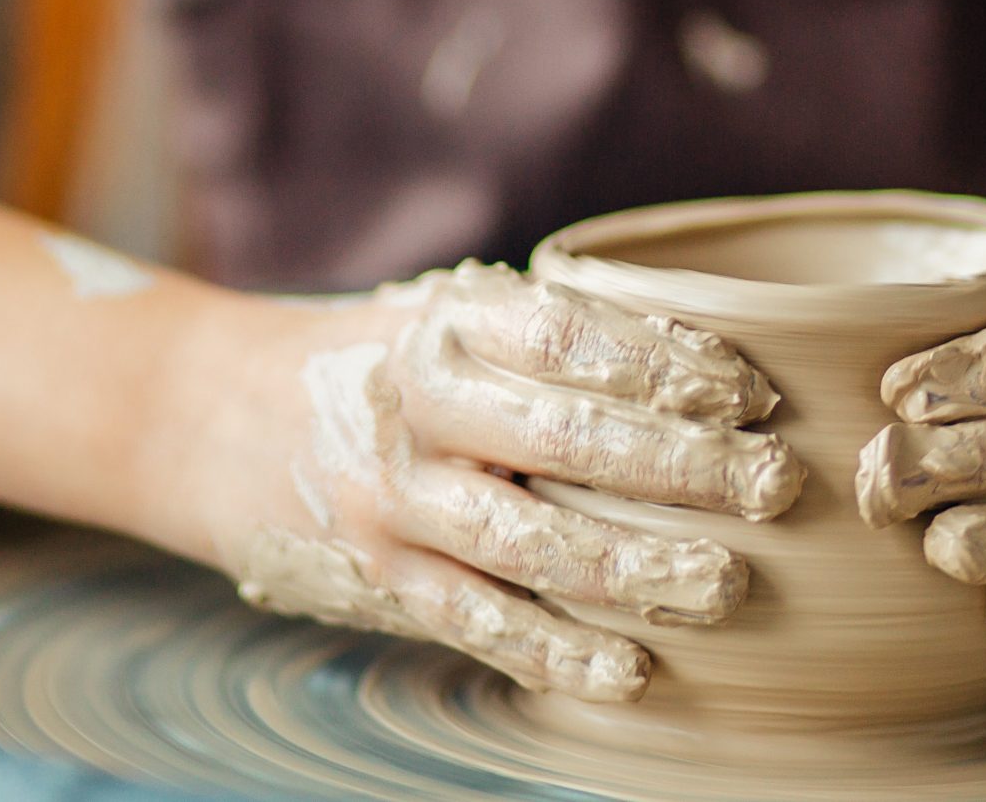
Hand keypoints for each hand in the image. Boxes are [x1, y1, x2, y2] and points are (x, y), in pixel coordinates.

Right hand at [188, 262, 801, 700]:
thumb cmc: (378, 358)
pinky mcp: (382, 578)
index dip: (666, 363)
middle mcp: (418, 407)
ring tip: (724, 584)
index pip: (569, 337)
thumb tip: (710, 355)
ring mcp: (394, 499)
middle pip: (566, 440)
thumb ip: (551, 334)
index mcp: (447, 324)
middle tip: (777, 485)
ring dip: (636, 569)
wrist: (208, 414)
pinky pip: (479, 623)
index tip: (753, 390)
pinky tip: (632, 671)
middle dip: (683, 467)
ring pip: (529, 544)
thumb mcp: (447, 313)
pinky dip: (557, 653)